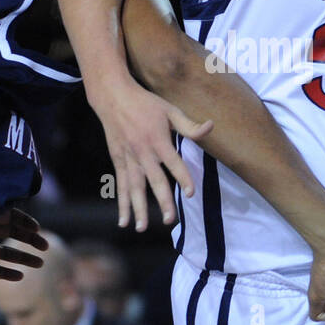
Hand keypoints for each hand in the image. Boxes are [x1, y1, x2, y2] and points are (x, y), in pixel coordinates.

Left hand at [0, 207, 48, 280]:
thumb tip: (17, 196)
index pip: (10, 216)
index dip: (25, 222)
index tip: (38, 230)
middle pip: (10, 234)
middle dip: (29, 240)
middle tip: (46, 248)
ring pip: (4, 253)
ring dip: (22, 258)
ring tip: (40, 264)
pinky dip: (4, 273)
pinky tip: (20, 276)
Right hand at [91, 81, 213, 231]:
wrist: (113, 97)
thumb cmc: (145, 103)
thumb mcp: (170, 110)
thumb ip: (189, 125)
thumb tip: (211, 127)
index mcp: (158, 139)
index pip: (174, 163)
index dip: (183, 178)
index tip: (191, 193)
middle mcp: (143, 151)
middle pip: (154, 180)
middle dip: (162, 201)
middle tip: (169, 220)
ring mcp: (128, 158)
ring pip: (134, 187)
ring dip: (138, 208)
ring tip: (142, 227)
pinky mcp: (118, 160)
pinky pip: (120, 185)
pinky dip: (122, 203)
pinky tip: (124, 219)